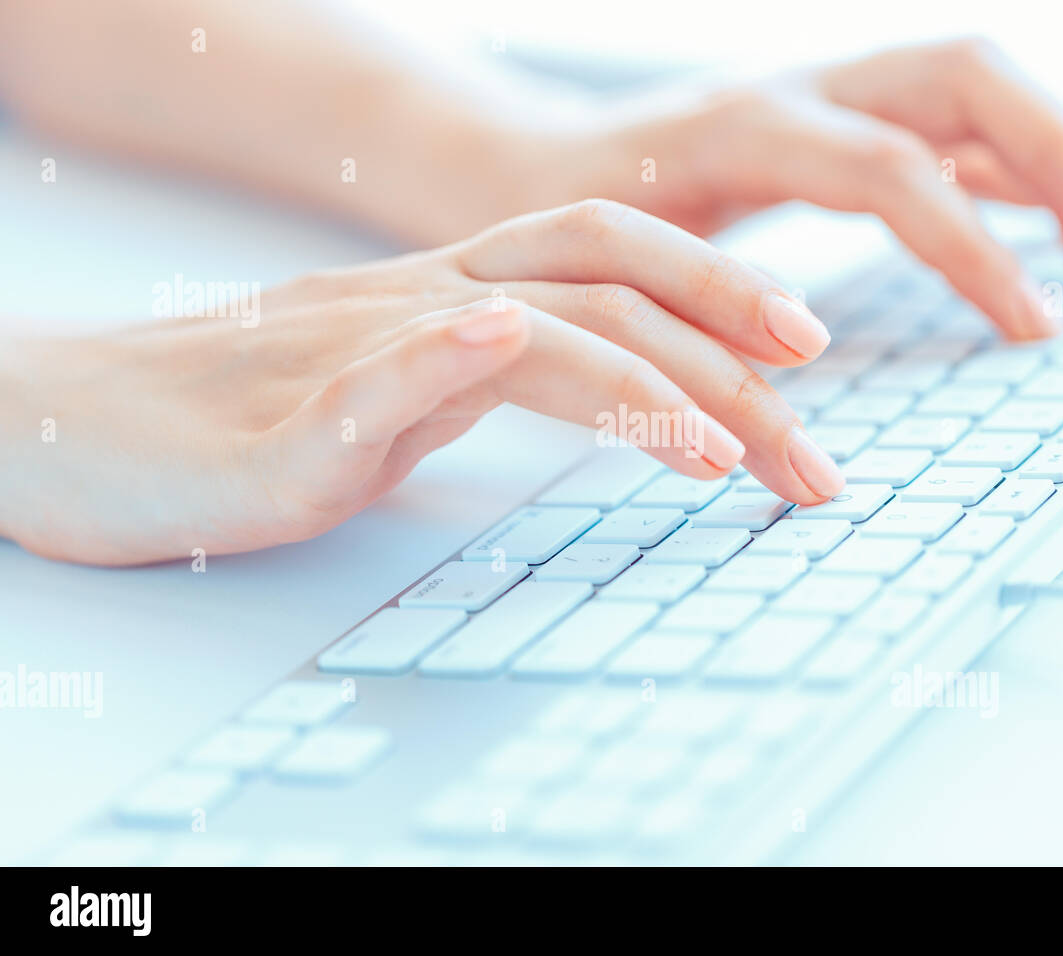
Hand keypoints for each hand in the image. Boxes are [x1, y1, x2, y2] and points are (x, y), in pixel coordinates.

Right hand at [1, 201, 843, 564]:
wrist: (81, 423)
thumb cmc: (249, 416)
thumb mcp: (406, 394)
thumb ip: (498, 383)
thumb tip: (612, 396)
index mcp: (459, 295)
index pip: (612, 260)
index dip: (718, 283)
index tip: (807, 349)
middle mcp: (425, 300)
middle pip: (602, 280)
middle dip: (724, 334)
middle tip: (816, 404)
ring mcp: (358, 351)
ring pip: (520, 330)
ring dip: (636, 383)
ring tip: (726, 448)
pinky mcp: (290, 419)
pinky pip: (377, 375)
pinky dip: (447, 361)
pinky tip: (506, 346)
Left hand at [569, 38, 1062, 338]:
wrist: (532, 170)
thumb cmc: (573, 232)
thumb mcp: (625, 269)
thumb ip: (705, 308)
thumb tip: (792, 371)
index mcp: (747, 128)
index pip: (892, 168)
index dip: (972, 246)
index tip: (1031, 326)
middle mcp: (799, 89)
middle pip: (964, 77)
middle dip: (1057, 158)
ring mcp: (825, 93)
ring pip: (972, 87)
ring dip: (1056, 154)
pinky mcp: (837, 117)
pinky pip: (947, 124)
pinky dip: (1014, 165)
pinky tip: (1061, 216)